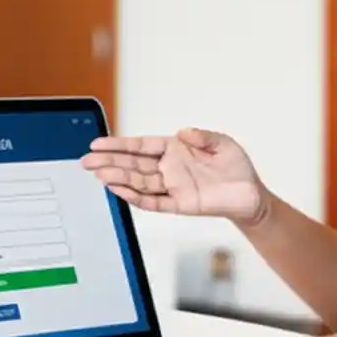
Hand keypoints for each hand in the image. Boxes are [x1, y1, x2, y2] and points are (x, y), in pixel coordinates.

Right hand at [80, 128, 269, 225]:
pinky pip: (154, 201)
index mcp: (175, 149)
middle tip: (86, 160)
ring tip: (98, 174)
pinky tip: (120, 191)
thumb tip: (183, 131)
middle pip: (133, 164)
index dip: (120, 144)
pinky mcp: (179, 204)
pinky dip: (137, 197)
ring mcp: (172, 186)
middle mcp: (169, 167)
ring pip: (139, 182)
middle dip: (109, 161)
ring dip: (119, 178)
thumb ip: (202, 136)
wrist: (250, 195)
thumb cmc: (236, 167)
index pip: (142, 146)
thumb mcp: (222, 143)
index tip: (98, 143)